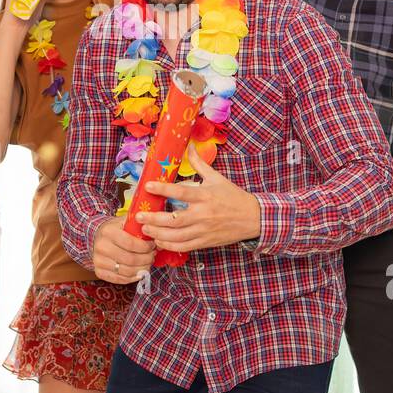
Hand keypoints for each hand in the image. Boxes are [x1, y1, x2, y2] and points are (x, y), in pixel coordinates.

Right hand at [91, 216, 154, 284]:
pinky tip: (139, 272)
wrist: (97, 238)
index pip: (131, 243)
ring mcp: (99, 261)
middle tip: (153, 256)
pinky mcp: (99, 272)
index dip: (146, 247)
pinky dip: (133, 277)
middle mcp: (101, 247)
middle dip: (146, 259)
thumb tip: (155, 231)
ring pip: (127, 271)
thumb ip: (138, 224)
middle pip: (130, 259)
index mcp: (108, 231)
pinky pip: (120, 279)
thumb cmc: (115, 230)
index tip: (153, 246)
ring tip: (148, 264)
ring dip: (142, 269)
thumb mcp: (124, 222)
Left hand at [136, 146, 260, 253]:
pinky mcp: (205, 242)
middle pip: (174, 219)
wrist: (252, 218)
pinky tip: (158, 241)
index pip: (181, 192)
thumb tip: (189, 146)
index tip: (147, 186)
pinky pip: (184, 246)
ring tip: (145, 229)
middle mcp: (203, 214)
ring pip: (176, 236)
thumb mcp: (217, 177)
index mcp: (205, 196)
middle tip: (139, 216)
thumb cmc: (233, 196)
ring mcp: (203, 230)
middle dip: (154, 219)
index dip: (163, 190)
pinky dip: (169, 245)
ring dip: (158, 234)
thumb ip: (200, 164)